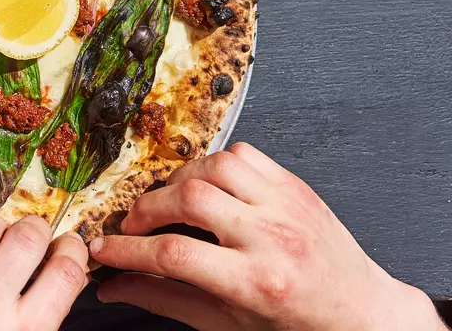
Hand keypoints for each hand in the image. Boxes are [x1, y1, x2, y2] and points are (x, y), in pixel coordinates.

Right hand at [90, 142, 440, 330]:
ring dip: (178, 182)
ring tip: (170, 205)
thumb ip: (167, 300)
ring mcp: (286, 206)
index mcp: (257, 284)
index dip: (126, 250)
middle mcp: (273, 238)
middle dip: (146, 210)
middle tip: (135, 227)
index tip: (103, 250)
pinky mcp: (294, 186)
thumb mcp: (230, 325)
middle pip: (188, 201)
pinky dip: (214, 165)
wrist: (363, 315)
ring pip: (211, 167)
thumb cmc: (299, 325)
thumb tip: (116, 286)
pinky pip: (242, 153)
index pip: (173, 255)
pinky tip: (209, 188)